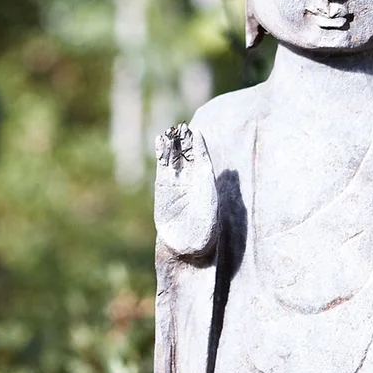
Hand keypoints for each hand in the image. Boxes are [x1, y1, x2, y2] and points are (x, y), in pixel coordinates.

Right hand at [154, 122, 217, 257]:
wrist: (187, 244)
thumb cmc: (205, 226)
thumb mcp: (209, 200)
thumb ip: (206, 180)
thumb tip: (211, 164)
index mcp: (207, 179)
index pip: (202, 156)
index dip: (199, 144)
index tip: (196, 131)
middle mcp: (192, 178)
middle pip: (188, 152)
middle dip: (185, 140)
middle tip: (181, 128)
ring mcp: (177, 180)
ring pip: (175, 156)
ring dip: (173, 144)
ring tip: (169, 133)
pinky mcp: (163, 185)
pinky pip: (163, 165)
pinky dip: (162, 153)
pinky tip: (161, 141)